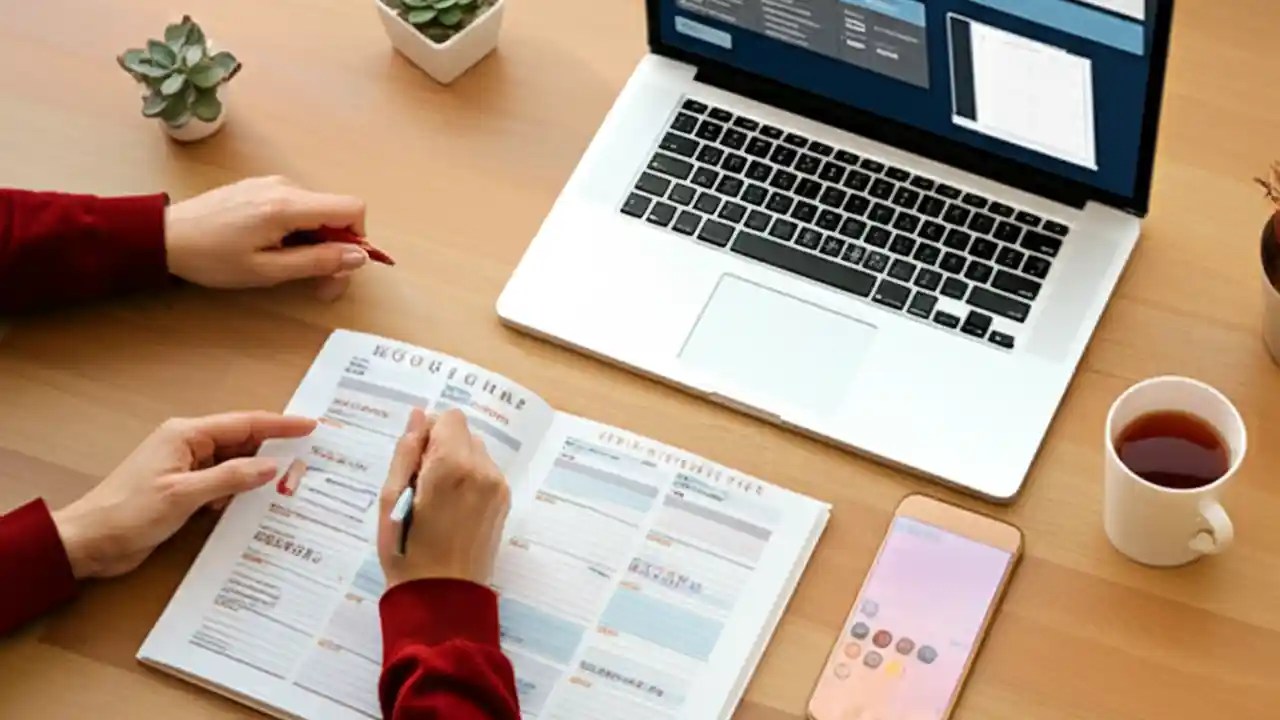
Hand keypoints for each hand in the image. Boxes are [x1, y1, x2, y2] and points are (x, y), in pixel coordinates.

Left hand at [52, 412, 316, 578]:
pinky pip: (224, 484)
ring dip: (259, 474)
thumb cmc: (128, 513)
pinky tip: (259, 504)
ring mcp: (187, 469)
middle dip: (275, 450)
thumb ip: (229, 478)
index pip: (244, 424)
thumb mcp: (183, 495)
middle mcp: (189, 446)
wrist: (89, 542)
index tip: (311, 427)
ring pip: (235, 465)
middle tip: (310, 460)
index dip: (280, 425)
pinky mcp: (185, 491)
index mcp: (186, 435)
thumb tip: (271, 466)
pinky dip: (241, 492)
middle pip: (243, 442)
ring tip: (294, 483)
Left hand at [165, 176, 368, 300]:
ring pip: (318, 210)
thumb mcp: (267, 270)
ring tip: (290, 265)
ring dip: (317, 241)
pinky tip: (275, 247)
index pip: (352, 207)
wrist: (165, 236)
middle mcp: (286, 186)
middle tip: (319, 284)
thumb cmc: (212, 258)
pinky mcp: (262, 186)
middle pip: (336, 211)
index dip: (358, 237)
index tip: (341, 263)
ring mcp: (273, 183)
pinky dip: (300, 229)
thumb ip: (317, 262)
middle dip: (337, 247)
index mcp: (288, 205)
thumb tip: (359, 256)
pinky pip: (299, 206)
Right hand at [378, 409, 510, 587]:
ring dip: (457, 464)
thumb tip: (418, 416)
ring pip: (476, 452)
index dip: (428, 433)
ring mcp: (498, 486)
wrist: (443, 596)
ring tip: (438, 501)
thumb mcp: (391, 499)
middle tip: (423, 486)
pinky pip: (486, 473)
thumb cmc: (407, 550)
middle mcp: (482, 470)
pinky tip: (453, 509)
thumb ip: (406, 452)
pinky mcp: (505, 502)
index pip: (449, 418)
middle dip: (442, 448)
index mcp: (452, 465)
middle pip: (464, 433)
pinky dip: (469, 480)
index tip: (415, 462)